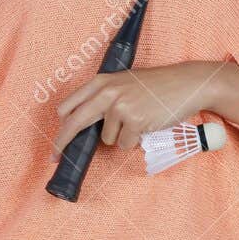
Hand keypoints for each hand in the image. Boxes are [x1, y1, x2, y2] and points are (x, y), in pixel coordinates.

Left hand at [52, 61, 238, 156]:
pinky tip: (147, 125)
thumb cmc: (156, 87)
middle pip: (75, 122)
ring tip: (139, 120)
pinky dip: (134, 141)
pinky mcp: (135, 121)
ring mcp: (120, 106)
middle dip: (62, 142)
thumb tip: (84, 125)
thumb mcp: (124, 84)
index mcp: (101, 81)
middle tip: (53, 158)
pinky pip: (124, 144)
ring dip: (120, 136)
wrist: (186, 84)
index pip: (70, 105)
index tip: (55, 141)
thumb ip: (104, 98)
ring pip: (107, 138)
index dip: (60, 125)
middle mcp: (107, 92)